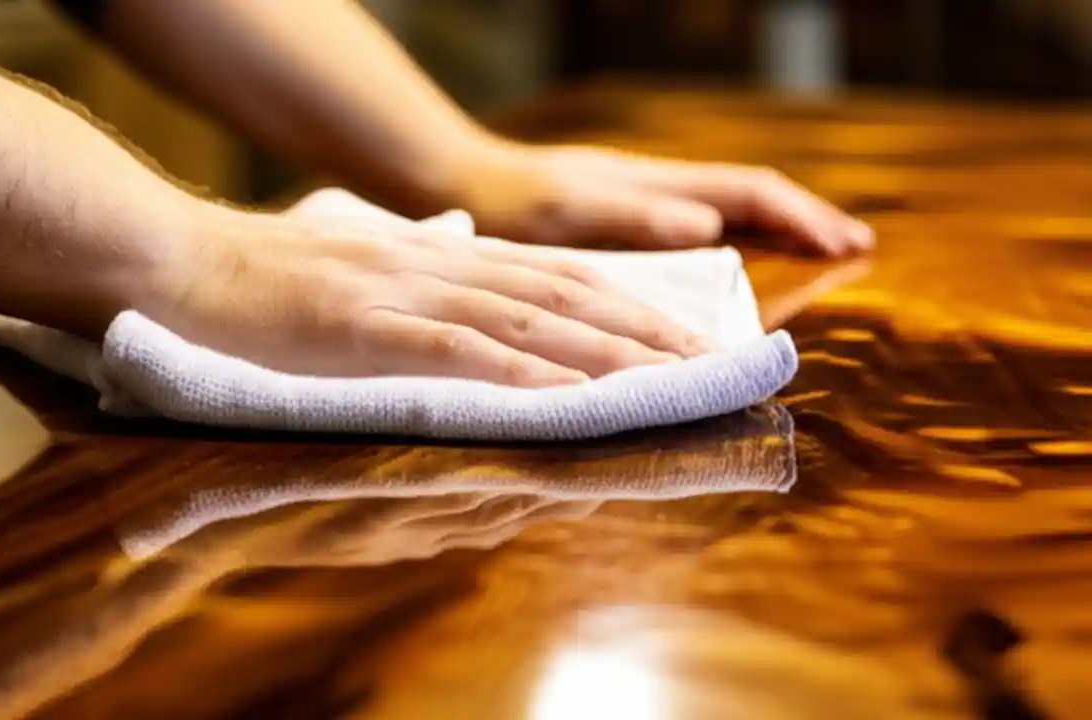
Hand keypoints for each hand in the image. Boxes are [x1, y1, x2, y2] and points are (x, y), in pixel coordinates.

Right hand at [147, 199, 709, 386]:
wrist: (178, 260)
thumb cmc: (260, 277)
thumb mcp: (355, 268)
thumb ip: (417, 281)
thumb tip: (469, 296)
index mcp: (436, 254)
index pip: (551, 277)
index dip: (623, 303)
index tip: (678, 334)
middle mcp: (433, 265)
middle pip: (559, 293)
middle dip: (639, 327)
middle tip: (705, 357)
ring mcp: (399, 293)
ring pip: (523, 319)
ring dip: (600, 351)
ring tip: (664, 376)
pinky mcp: (360, 327)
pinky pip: (452, 349)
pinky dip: (516, 372)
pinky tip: (564, 394)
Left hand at [447, 141, 873, 256]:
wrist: (461, 185)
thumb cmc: (507, 203)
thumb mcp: (564, 211)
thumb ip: (634, 217)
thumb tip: (710, 228)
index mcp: (654, 186)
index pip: (748, 194)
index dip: (801, 218)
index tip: (847, 246)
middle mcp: (658, 191)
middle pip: (751, 199)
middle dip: (806, 221)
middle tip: (857, 249)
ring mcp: (644, 205)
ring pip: (729, 214)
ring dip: (779, 233)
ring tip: (824, 255)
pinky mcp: (625, 224)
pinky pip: (697, 233)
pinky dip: (738, 244)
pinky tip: (746, 264)